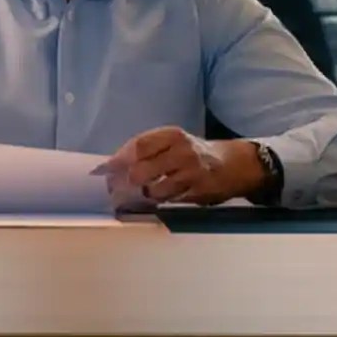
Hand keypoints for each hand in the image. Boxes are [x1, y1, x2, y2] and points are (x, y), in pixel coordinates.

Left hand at [106, 127, 265, 206]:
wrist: (232, 164)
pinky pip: (170, 201)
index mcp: (173, 135)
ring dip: (146, 194)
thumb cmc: (193, 152)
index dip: (119, 159)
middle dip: (128, 181)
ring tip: (149, 190)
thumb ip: (147, 149)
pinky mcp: (198, 192)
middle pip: (141, 170)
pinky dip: (162, 201)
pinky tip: (164, 197)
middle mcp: (182, 151)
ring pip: (154, 190)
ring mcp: (191, 173)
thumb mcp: (173, 142)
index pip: (138, 146)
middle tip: (121, 187)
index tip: (104, 170)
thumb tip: (112, 164)